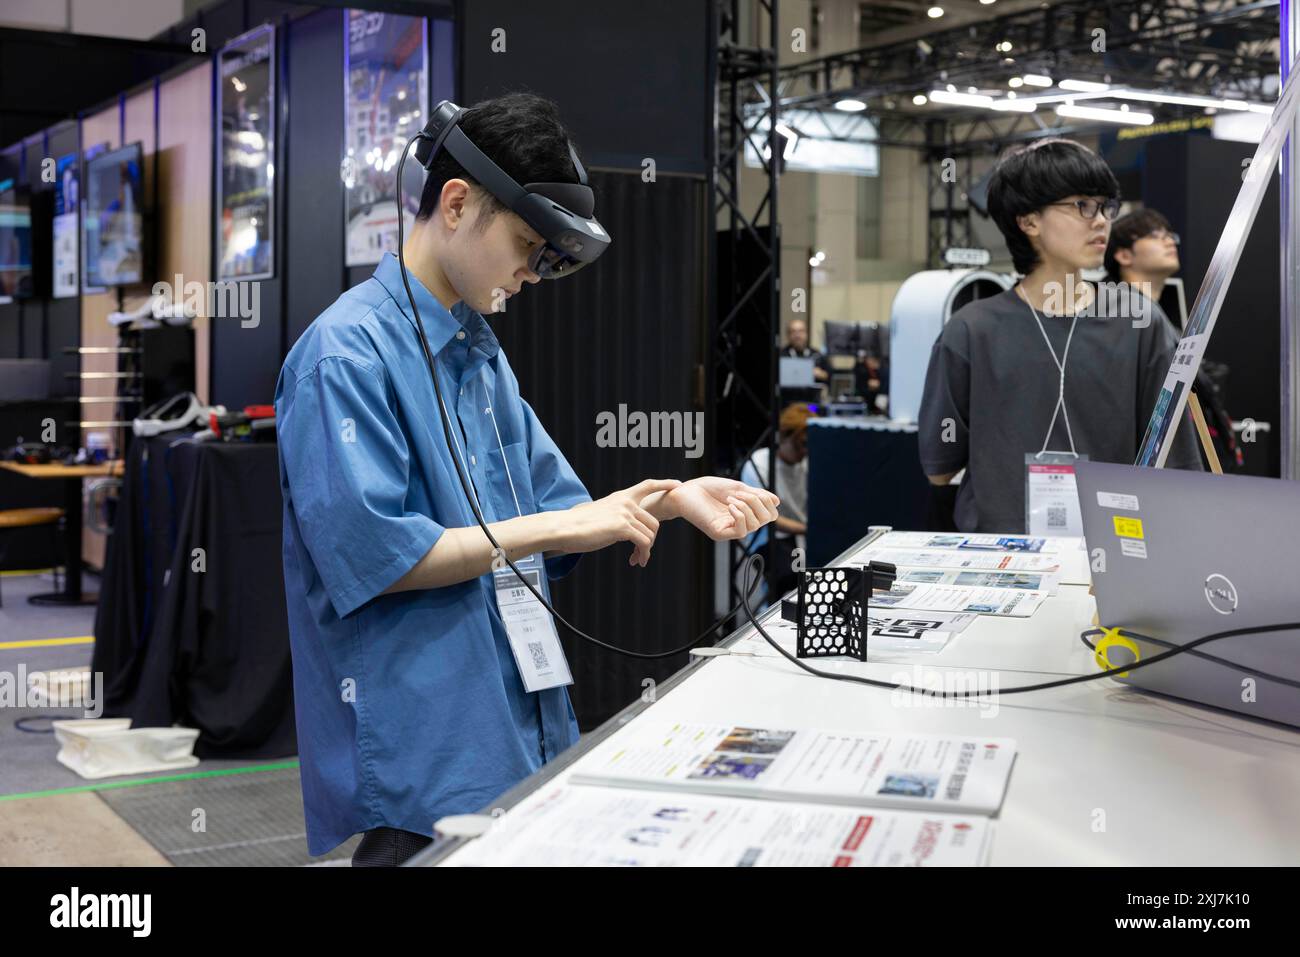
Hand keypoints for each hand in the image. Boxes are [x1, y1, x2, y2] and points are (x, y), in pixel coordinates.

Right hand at [558, 478, 680, 566]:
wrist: (564, 528)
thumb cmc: (577, 524)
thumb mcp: (600, 513)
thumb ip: (615, 515)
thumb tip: (622, 526)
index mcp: (620, 497)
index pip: (647, 485)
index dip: (664, 484)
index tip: (677, 484)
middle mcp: (625, 502)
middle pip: (653, 521)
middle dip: (651, 540)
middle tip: (642, 554)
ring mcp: (625, 513)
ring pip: (650, 534)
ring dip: (646, 550)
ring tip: (638, 559)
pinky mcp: (622, 527)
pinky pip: (644, 542)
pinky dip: (643, 554)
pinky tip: (636, 560)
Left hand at [664, 476, 779, 541]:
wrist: (685, 491)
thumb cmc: (708, 488)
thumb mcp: (737, 488)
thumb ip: (756, 495)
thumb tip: (777, 501)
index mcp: (745, 513)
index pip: (769, 514)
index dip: (767, 502)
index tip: (750, 490)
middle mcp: (739, 524)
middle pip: (766, 520)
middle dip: (758, 502)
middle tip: (740, 493)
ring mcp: (729, 530)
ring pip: (755, 526)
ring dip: (747, 507)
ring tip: (731, 498)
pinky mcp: (719, 533)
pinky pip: (741, 531)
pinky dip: (740, 515)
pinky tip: (730, 506)